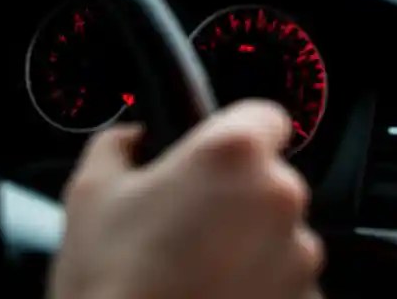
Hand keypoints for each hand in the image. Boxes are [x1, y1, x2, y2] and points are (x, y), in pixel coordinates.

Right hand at [48, 99, 322, 298]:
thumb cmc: (111, 283)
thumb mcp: (90, 192)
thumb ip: (121, 143)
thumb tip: (133, 138)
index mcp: (233, 153)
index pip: (266, 116)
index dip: (238, 132)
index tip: (216, 154)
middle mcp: (279, 197)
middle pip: (269, 180)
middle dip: (235, 197)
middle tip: (187, 225)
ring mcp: (299, 254)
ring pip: (278, 233)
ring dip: (248, 245)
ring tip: (195, 270)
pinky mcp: (306, 298)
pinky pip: (284, 280)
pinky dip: (258, 286)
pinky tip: (213, 295)